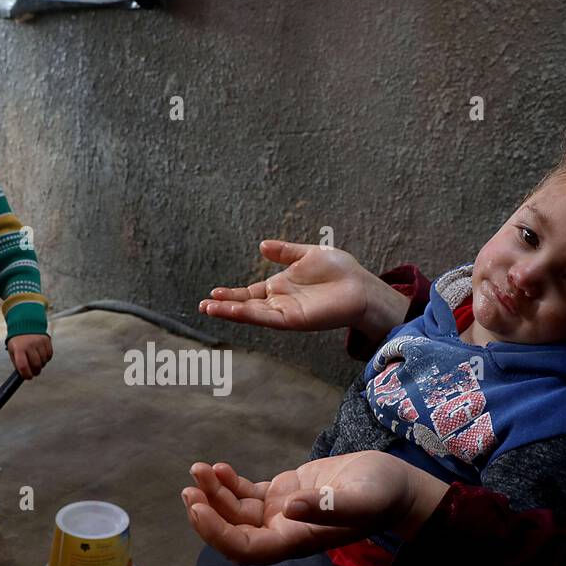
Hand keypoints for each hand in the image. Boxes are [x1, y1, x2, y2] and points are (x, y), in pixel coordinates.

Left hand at [9, 333, 52, 378]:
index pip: (23, 366)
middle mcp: (29, 345)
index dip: (26, 375)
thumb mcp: (12, 350)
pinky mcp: (46, 340)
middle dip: (35, 372)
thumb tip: (23, 374)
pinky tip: (41, 356)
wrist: (25, 323)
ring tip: (36, 362)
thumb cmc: (18, 340)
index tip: (28, 377)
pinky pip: (49, 355)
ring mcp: (39, 342)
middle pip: (36, 365)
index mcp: (19, 348)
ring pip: (43, 361)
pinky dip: (46, 359)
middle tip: (33, 372)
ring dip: (41, 365)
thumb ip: (17, 363)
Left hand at [179, 452, 448, 565]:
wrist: (394, 484)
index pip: (247, 549)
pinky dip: (229, 483)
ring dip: (213, 494)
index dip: (218, 534)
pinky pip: (247, 494)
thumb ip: (327, 507)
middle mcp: (284, 533)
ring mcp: (281, 514)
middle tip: (190, 488)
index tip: (199, 509)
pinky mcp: (284, 494)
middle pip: (233, 533)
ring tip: (197, 470)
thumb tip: (290, 509)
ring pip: (236, 512)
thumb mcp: (360, 499)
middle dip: (208, 514)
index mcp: (297, 541)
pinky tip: (217, 468)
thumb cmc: (381, 494)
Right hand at [199, 240, 406, 338]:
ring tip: (209, 308)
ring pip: (251, 313)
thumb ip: (285, 252)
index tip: (213, 292)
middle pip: (246, 305)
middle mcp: (280, 302)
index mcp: (281, 287)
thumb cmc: (340, 272)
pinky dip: (247, 314)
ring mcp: (285, 311)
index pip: (250, 293)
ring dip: (230, 311)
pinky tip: (231, 310)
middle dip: (224, 306)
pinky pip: (265, 317)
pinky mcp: (293, 319)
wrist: (362, 286)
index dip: (231, 294)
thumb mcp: (308, 254)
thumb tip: (262, 246)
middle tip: (203, 305)